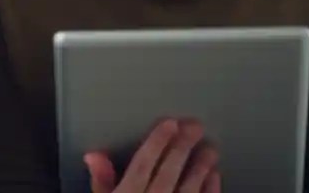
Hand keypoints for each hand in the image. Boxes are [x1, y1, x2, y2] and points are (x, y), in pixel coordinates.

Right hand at [84, 119, 219, 192]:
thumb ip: (101, 181)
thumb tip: (95, 155)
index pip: (143, 165)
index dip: (156, 142)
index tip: (169, 123)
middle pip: (168, 172)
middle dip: (181, 147)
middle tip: (194, 126)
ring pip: (189, 188)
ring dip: (200, 167)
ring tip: (209, 148)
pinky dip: (209, 190)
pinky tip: (213, 176)